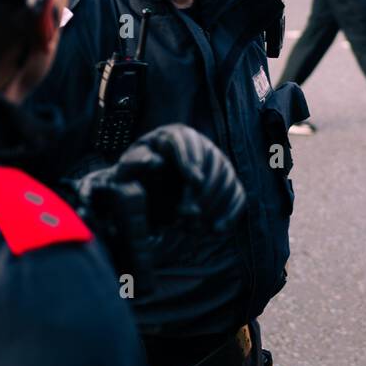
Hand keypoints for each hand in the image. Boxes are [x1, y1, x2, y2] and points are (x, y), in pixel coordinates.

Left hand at [71, 125, 245, 271]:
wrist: (146, 191)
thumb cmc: (135, 177)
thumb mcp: (127, 169)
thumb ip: (136, 163)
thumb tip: (155, 161)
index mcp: (173, 135)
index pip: (187, 140)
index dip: (193, 160)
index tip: (193, 182)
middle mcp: (201, 145)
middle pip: (212, 162)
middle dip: (202, 191)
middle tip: (188, 215)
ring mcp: (218, 164)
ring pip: (227, 179)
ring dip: (213, 205)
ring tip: (193, 227)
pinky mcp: (228, 183)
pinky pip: (238, 196)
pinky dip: (230, 213)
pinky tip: (215, 230)